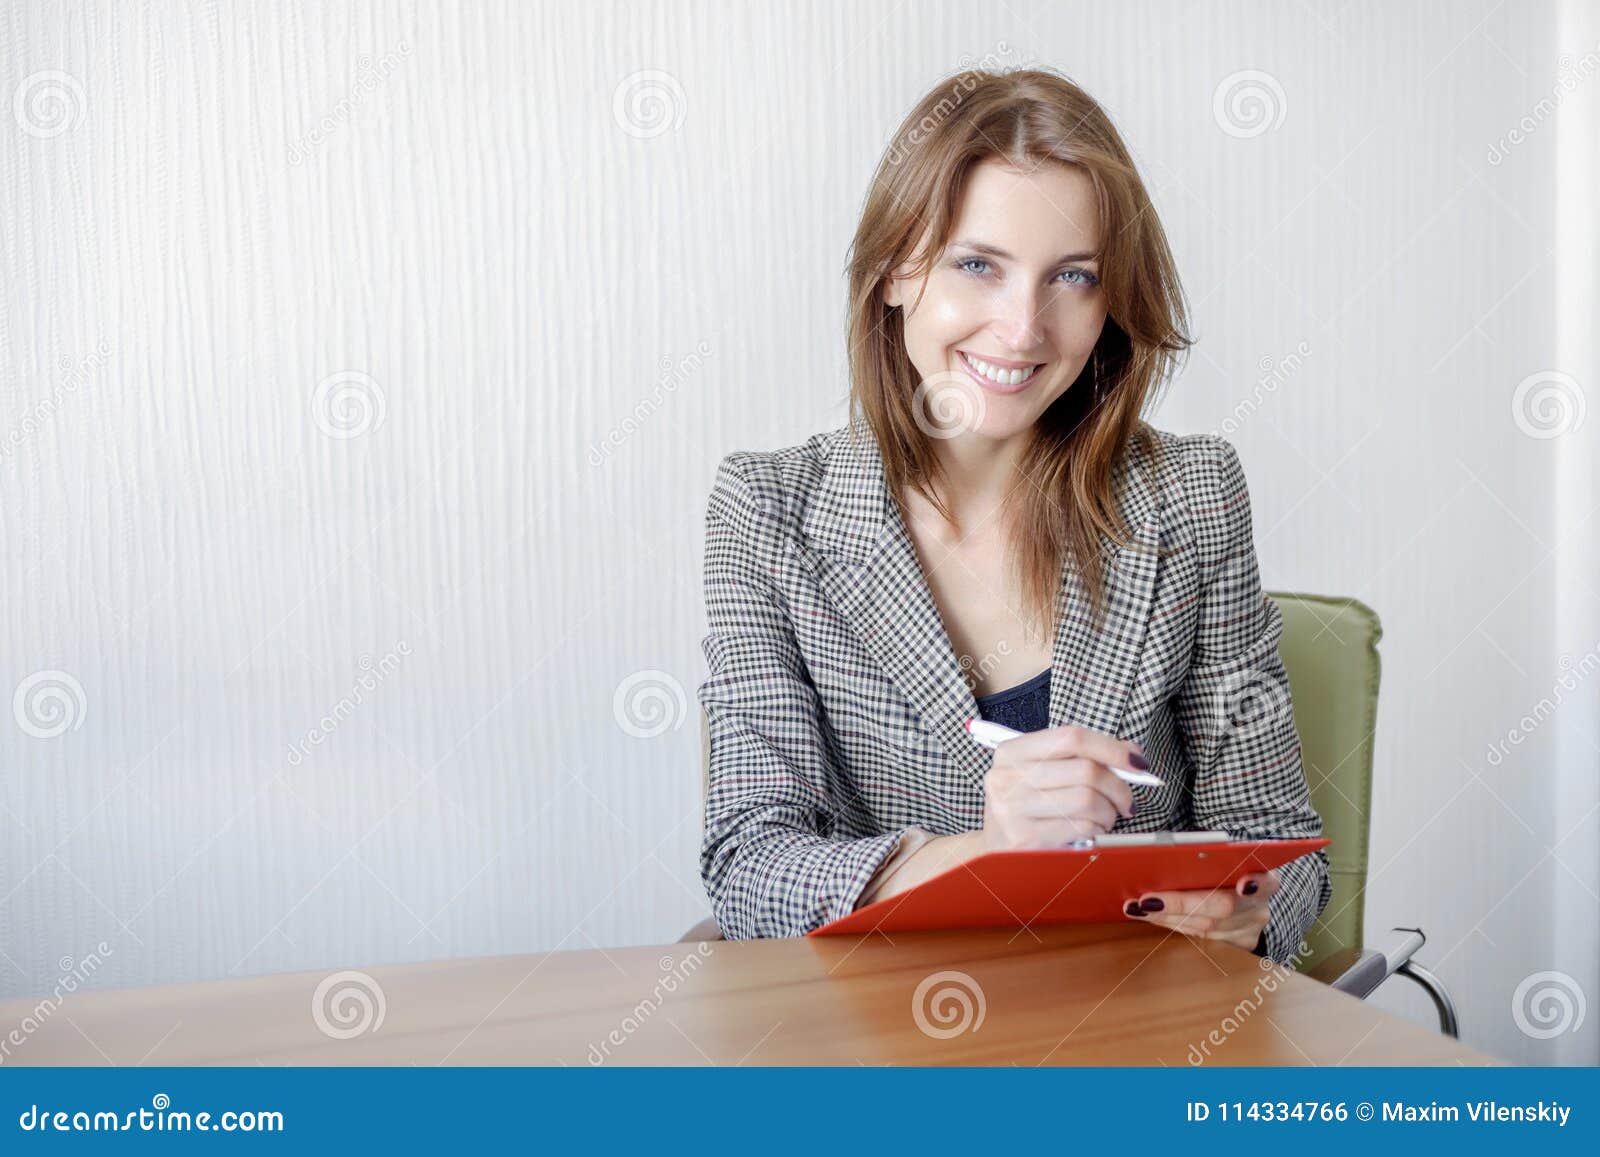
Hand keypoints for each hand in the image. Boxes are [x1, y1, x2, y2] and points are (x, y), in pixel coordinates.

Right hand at [981, 724, 1142, 851]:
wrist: (995, 852)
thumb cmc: (1027, 808)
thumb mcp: (1041, 775)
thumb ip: (1081, 759)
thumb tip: (1132, 757)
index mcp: (1011, 752)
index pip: (1071, 737)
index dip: (1111, 748)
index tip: (1137, 763)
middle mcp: (1007, 777)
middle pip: (1085, 770)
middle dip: (1118, 787)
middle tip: (1126, 800)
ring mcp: (1012, 809)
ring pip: (1087, 799)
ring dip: (1109, 811)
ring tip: (1106, 817)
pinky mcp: (1024, 838)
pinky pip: (1081, 827)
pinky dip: (1097, 830)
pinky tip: (1092, 831)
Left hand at [1123, 870, 1279, 952]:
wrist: (1249, 900)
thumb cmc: (1231, 869)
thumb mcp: (1232, 859)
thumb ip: (1214, 856)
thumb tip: (1170, 851)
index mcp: (1266, 878)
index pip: (1265, 881)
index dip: (1256, 884)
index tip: (1245, 885)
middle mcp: (1260, 907)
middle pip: (1224, 907)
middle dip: (1182, 903)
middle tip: (1147, 900)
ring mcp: (1249, 930)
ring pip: (1207, 927)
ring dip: (1167, 916)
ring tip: (1136, 906)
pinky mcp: (1234, 946)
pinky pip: (1199, 938)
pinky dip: (1170, 924)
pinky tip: (1147, 915)